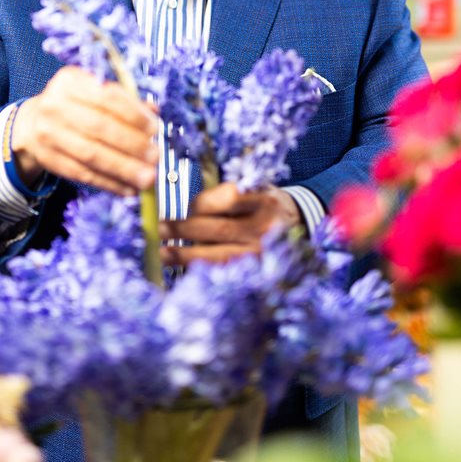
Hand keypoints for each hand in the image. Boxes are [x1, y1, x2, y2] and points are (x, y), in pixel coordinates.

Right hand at [11, 67, 157, 195]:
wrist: (32, 124)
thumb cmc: (73, 105)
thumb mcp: (93, 92)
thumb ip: (124, 100)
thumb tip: (154, 113)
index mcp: (70, 81)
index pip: (106, 97)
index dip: (133, 114)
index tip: (154, 128)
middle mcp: (55, 105)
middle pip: (99, 127)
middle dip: (132, 144)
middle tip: (156, 156)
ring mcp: (49, 134)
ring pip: (91, 155)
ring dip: (123, 168)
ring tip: (147, 178)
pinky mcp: (49, 159)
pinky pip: (83, 174)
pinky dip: (109, 183)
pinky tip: (128, 189)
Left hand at [158, 182, 301, 265]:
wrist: (299, 228)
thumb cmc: (265, 205)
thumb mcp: (254, 189)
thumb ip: (225, 195)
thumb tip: (183, 208)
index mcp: (265, 199)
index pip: (228, 198)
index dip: (199, 204)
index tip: (182, 208)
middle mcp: (267, 227)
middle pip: (219, 228)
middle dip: (184, 229)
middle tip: (161, 228)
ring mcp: (264, 253)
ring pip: (219, 255)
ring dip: (186, 254)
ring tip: (163, 252)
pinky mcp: (259, 272)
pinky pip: (225, 271)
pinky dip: (201, 269)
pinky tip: (184, 266)